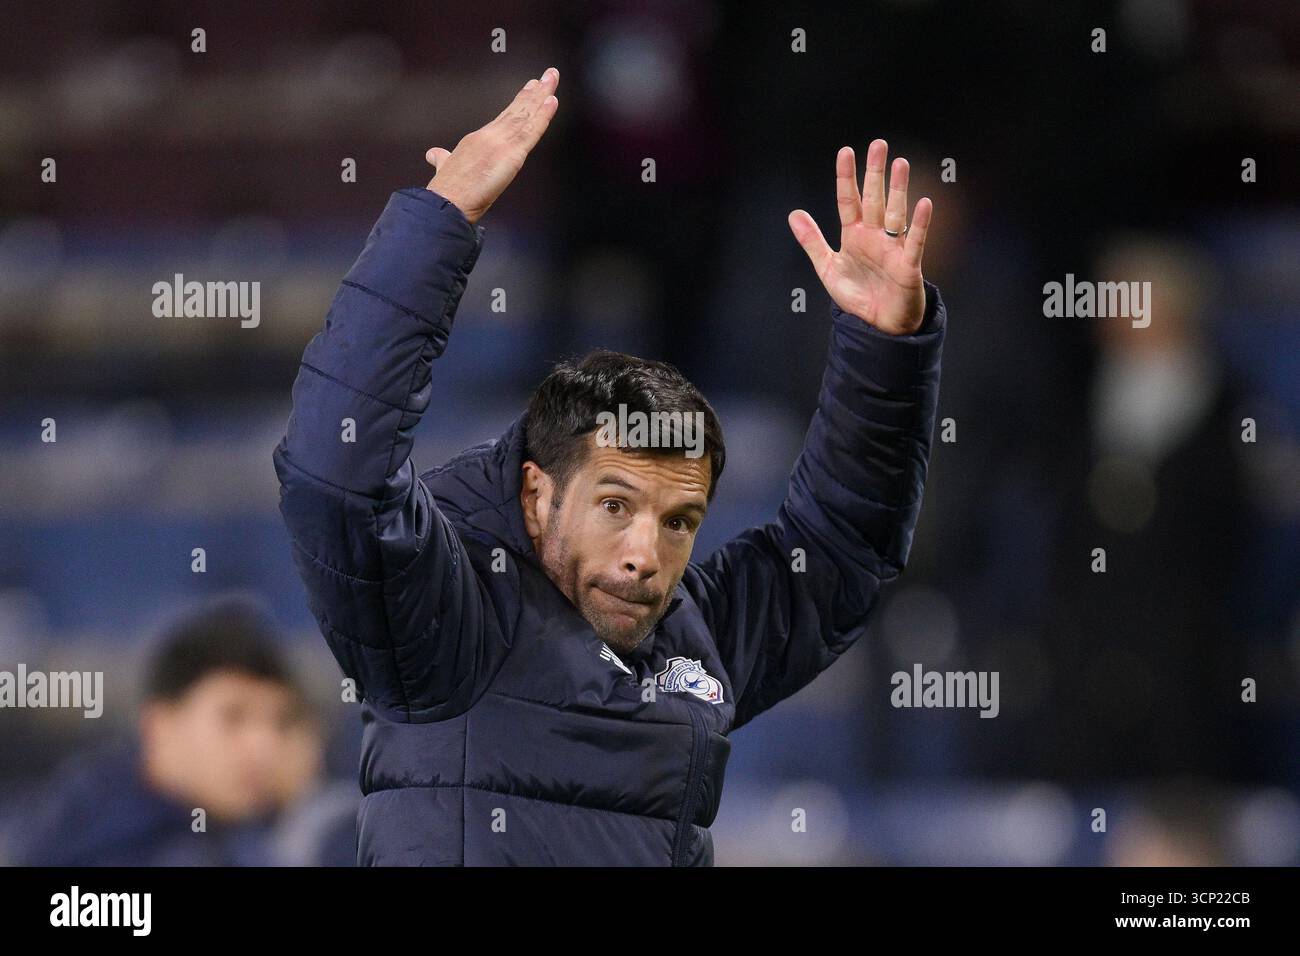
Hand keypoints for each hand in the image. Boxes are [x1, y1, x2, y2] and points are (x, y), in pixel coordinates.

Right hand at [425, 67, 560, 223]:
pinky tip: (552, 101)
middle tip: (550, 74)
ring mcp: (501, 143)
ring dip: (542, 96)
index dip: (520, 102)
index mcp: (478, 140)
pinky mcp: (511, 155)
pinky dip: (543, 117)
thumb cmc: (445, 191)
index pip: (504, 118)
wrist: (446, 202)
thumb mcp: (445, 168)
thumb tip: (434, 154)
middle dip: (536, 92)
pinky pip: (531, 132)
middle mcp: (490, 136)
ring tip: (553, 78)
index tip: (532, 87)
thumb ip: (442, 159)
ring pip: (526, 116)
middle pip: (517, 110)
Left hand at [788, 140, 932, 334]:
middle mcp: (875, 237)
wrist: (878, 325)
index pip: (848, 201)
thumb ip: (812, 241)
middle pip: (874, 199)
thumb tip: (794, 213)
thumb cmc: (858, 295)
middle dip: (875, 173)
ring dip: (898, 189)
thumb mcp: (828, 268)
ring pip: (895, 213)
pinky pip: (914, 241)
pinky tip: (924, 203)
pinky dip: (919, 224)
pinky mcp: (907, 265)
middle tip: (879, 144)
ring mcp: (892, 248)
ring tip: (900, 164)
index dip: (846, 177)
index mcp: (854, 236)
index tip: (846, 151)